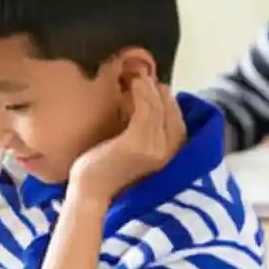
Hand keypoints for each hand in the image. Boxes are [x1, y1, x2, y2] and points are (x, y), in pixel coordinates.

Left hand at [70, 76, 185, 202]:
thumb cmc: (105, 170)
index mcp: (168, 158)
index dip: (171, 105)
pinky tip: (134, 84)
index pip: (179, 125)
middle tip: (148, 79)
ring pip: (158, 110)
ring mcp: (154, 149)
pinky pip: (144, 112)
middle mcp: (166, 154)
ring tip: (139, 77)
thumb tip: (146, 108)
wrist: (89, 190)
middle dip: (162, 95)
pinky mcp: (137, 144)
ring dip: (150, 90)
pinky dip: (141, 94)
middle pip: (172, 115)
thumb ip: (144, 134)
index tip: (159, 89)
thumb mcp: (132, 150)